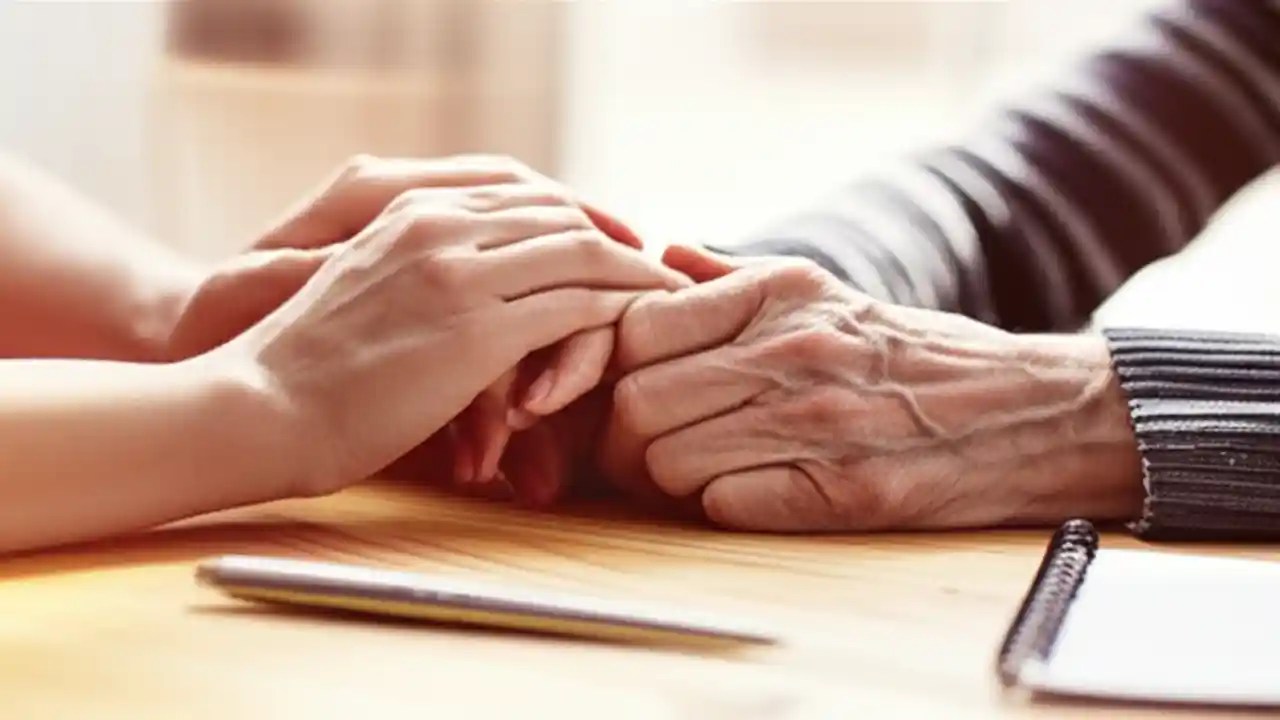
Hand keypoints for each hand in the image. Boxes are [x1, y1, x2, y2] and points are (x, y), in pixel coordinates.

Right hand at [201, 184, 683, 498]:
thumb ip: (415, 269)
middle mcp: (438, 225)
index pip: (520, 194)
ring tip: (671, 292)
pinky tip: (645, 324)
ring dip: (631, 272)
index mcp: (407, 209)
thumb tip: (463, 292)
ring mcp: (460, 272)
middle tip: (658, 263)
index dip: (578, 214)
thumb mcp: (359, 290)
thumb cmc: (304, 370)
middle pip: (559, 213)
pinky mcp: (476, 328)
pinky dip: (619, 310)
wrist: (258, 407)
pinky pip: (575, 304)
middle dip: (615, 237)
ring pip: (579, 251)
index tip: (615, 238)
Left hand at [599, 246, 1143, 530]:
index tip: (622, 393)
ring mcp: (818, 422)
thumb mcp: (829, 291)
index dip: (610, 371)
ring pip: (667, 461)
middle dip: (620, 440)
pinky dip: (714, 507)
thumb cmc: (911, 355)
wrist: (1029, 411)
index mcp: (779, 294)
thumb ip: (737, 277)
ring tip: (688, 477)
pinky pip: (723, 505)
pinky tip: (739, 496)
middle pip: (638, 403)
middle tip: (636, 454)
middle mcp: (793, 350)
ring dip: (662, 481)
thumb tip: (663, 255)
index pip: (636, 330)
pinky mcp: (844, 493)